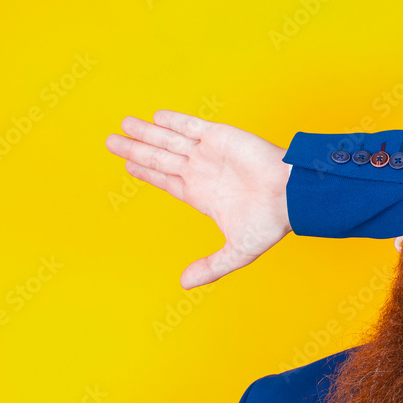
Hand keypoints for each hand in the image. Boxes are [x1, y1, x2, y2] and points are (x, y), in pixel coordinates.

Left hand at [105, 110, 292, 288]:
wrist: (291, 196)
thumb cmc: (269, 223)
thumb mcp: (236, 252)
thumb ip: (210, 267)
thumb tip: (184, 284)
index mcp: (202, 195)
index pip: (166, 181)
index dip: (147, 173)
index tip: (129, 165)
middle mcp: (201, 172)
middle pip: (160, 158)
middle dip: (136, 149)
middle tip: (111, 142)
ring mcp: (209, 153)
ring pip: (169, 140)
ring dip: (146, 132)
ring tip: (124, 124)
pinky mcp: (220, 136)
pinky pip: (191, 126)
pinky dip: (173, 121)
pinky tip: (155, 117)